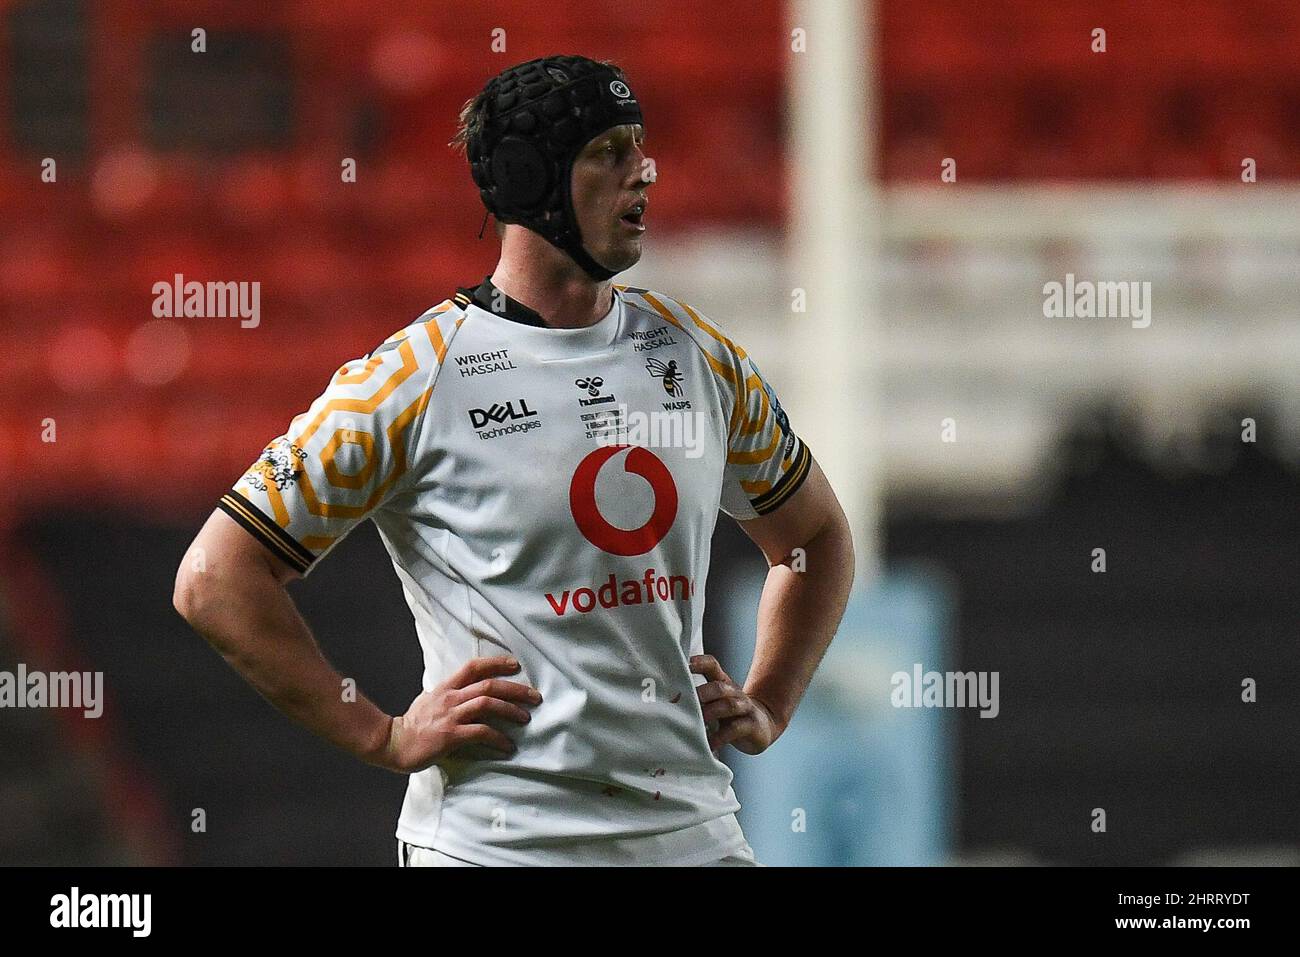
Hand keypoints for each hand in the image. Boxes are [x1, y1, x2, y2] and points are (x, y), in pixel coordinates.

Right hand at [379, 656, 541, 772]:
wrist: (392, 743)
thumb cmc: (412, 725)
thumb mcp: (429, 700)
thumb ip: (448, 694)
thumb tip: (465, 691)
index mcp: (445, 687)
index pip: (473, 667)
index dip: (496, 662)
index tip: (515, 665)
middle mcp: (450, 697)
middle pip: (488, 685)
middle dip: (515, 689)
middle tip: (535, 696)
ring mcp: (450, 716)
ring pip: (488, 704)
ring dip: (511, 711)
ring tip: (526, 718)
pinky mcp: (450, 736)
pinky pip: (481, 733)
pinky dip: (499, 739)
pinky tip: (508, 746)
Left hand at [689, 654, 781, 756]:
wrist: (760, 726)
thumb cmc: (729, 714)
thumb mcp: (714, 701)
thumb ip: (696, 698)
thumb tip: (668, 701)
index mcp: (722, 683)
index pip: (712, 666)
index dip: (700, 663)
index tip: (685, 664)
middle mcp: (734, 692)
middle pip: (719, 687)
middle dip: (702, 693)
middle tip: (686, 701)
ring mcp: (745, 708)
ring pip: (729, 706)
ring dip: (712, 713)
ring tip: (698, 722)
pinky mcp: (752, 725)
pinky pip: (736, 729)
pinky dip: (722, 737)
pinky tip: (710, 744)